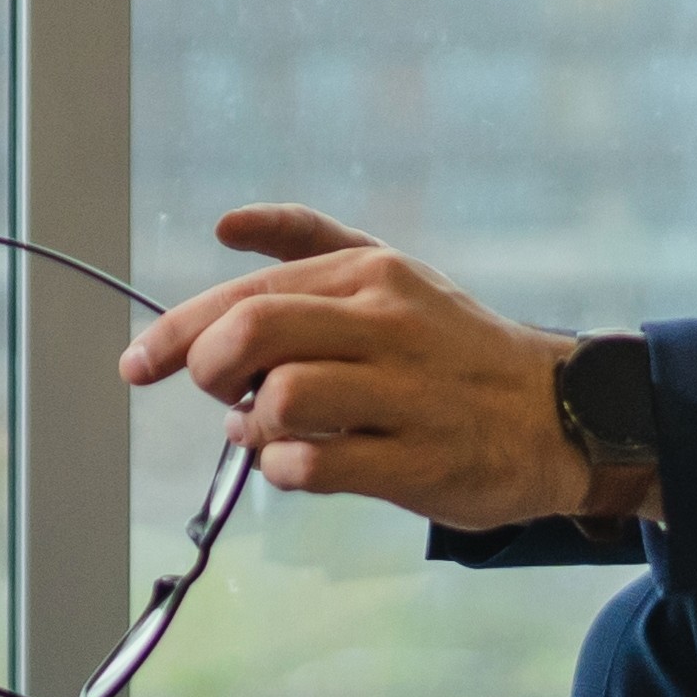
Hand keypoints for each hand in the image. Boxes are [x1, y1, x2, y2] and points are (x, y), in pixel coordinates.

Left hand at [114, 200, 634, 537]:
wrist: (559, 416)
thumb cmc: (454, 349)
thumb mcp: (392, 274)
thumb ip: (307, 241)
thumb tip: (223, 225)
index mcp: (371, 274)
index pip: (245, 293)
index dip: (174, 333)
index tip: (137, 367)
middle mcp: (388, 325)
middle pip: (252, 334)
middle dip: (208, 369)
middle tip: (220, 394)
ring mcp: (407, 395)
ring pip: (282, 400)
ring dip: (254, 426)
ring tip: (273, 431)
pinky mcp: (421, 462)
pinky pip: (315, 468)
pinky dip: (286, 471)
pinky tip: (300, 465)